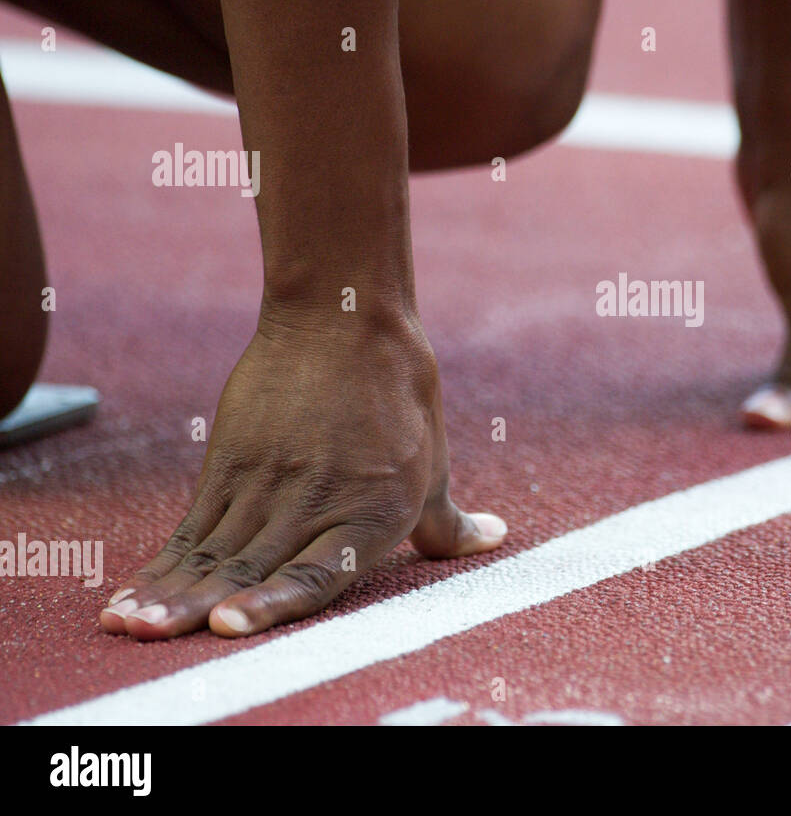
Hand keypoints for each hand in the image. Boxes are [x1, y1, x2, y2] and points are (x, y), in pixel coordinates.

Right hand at [100, 305, 504, 638]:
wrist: (346, 320)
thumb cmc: (400, 398)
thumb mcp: (431, 467)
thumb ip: (447, 523)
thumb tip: (493, 539)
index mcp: (370, 513)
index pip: (317, 574)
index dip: (273, 603)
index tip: (228, 624)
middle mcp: (315, 501)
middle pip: (248, 566)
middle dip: (196, 608)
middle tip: (152, 636)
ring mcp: (267, 480)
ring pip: (213, 548)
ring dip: (168, 590)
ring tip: (131, 624)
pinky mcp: (232, 460)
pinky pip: (195, 522)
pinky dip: (164, 560)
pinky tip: (135, 590)